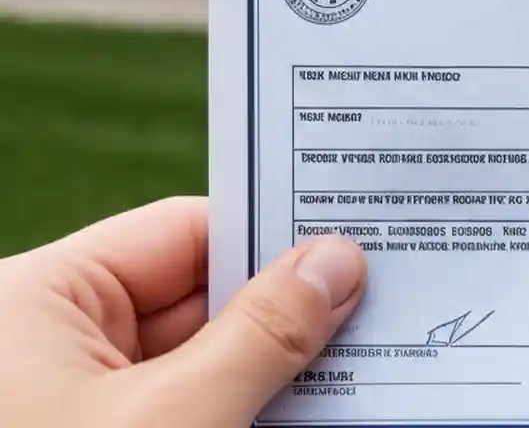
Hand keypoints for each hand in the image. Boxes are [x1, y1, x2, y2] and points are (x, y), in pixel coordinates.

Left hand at [0, 197, 365, 426]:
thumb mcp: (178, 415)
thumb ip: (264, 334)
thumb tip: (337, 262)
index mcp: (39, 298)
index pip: (183, 232)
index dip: (272, 238)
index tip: (352, 247)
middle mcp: (52, 341)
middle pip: (201, 297)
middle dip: (286, 310)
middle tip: (374, 308)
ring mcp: (78, 400)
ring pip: (203, 360)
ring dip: (275, 368)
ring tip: (360, 363)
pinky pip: (191, 405)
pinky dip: (247, 407)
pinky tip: (313, 405)